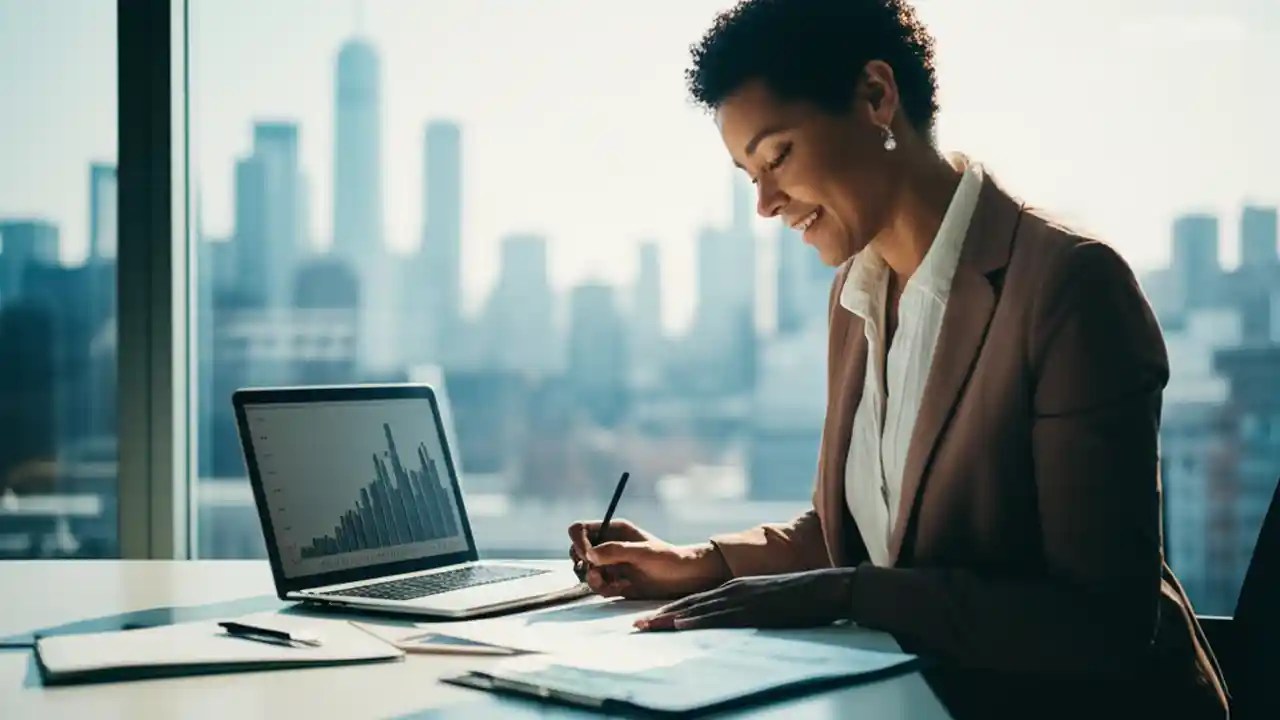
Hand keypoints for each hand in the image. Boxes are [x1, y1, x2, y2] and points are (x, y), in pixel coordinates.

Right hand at [567, 519, 730, 599]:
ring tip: (609, 582)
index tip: (588, 555)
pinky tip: (620, 588)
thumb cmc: (667, 559)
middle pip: (576, 550)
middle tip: (597, 571)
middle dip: (581, 562)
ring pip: (583, 570)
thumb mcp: (642, 553)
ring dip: (591, 578)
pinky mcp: (613, 581)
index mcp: (612, 530)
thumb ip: (616, 551)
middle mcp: (607, 545)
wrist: (683, 579)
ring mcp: (609, 564)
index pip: (579, 529)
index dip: (578, 541)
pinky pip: (595, 585)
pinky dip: (602, 588)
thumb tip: (590, 554)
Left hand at [635, 567, 856, 630]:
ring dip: (670, 619)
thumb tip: (731, 619)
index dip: (669, 610)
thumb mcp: (764, 599)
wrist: (822, 588)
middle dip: (660, 616)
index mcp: (733, 587)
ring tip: (647, 627)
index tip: (648, 619)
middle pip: (688, 604)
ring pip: (697, 610)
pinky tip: (680, 624)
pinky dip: (696, 620)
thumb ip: (745, 607)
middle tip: (635, 626)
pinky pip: (719, 617)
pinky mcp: (751, 610)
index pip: (694, 600)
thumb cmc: (798, 597)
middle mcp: (731, 590)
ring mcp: (740, 599)